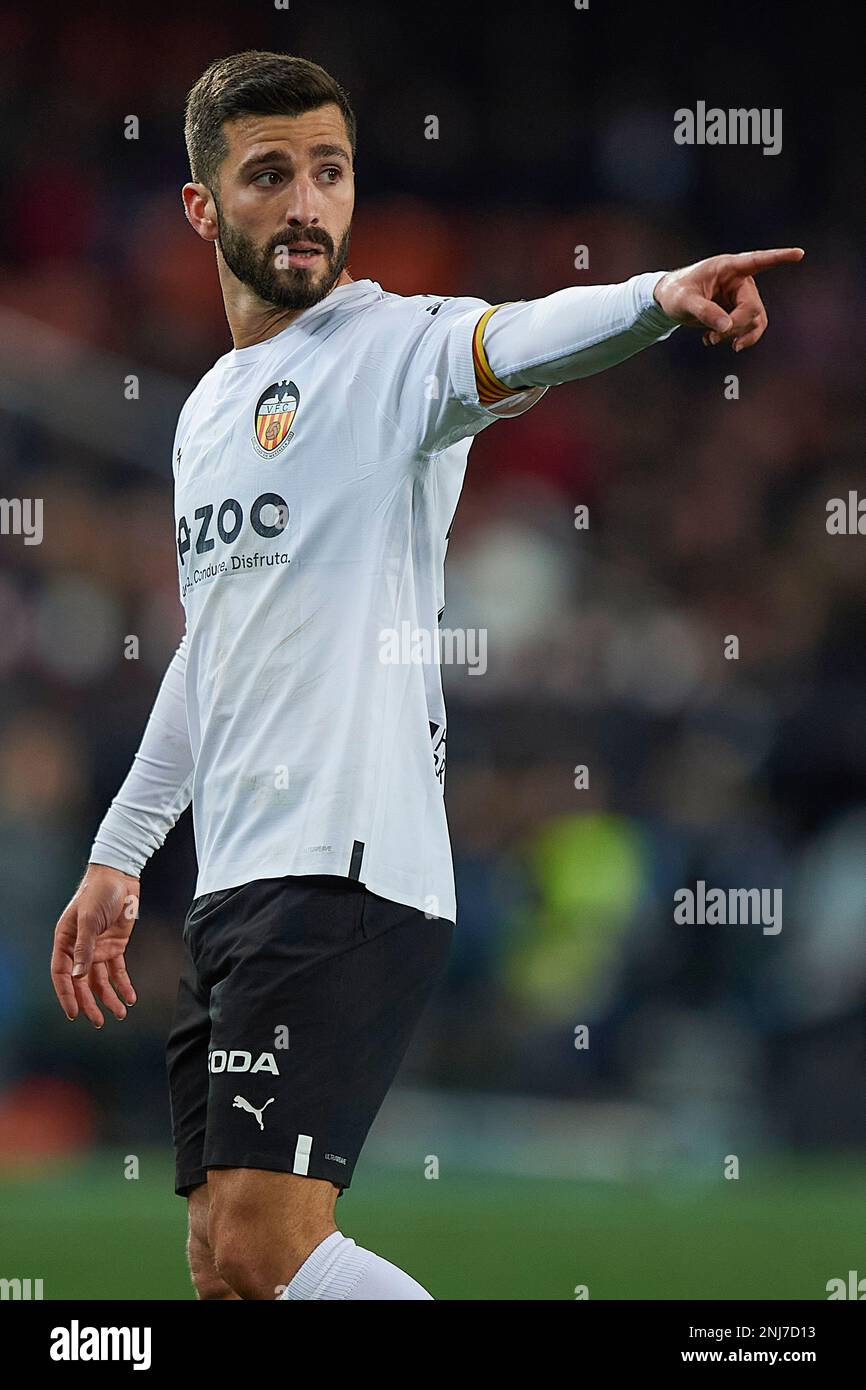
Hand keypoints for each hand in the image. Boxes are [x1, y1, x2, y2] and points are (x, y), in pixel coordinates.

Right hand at [51, 864, 139, 1026]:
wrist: (120, 876)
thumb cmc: (98, 892)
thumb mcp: (88, 919)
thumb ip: (84, 948)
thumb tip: (77, 976)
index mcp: (65, 941)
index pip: (61, 974)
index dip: (66, 995)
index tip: (74, 1013)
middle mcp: (79, 948)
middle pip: (82, 982)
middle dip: (90, 1003)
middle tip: (99, 1021)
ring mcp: (98, 948)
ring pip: (101, 980)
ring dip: (109, 998)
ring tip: (119, 1014)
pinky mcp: (115, 946)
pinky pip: (118, 971)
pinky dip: (123, 984)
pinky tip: (130, 997)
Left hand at [653, 247, 804, 351]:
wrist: (671, 301)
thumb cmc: (675, 293)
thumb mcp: (683, 302)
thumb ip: (704, 312)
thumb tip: (727, 327)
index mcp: (728, 268)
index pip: (757, 261)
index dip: (778, 258)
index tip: (799, 254)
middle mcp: (740, 280)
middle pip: (752, 307)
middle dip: (736, 326)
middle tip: (712, 338)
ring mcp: (743, 296)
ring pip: (755, 321)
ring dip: (737, 335)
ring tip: (711, 341)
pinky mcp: (740, 311)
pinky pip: (751, 328)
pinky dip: (737, 339)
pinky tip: (713, 340)